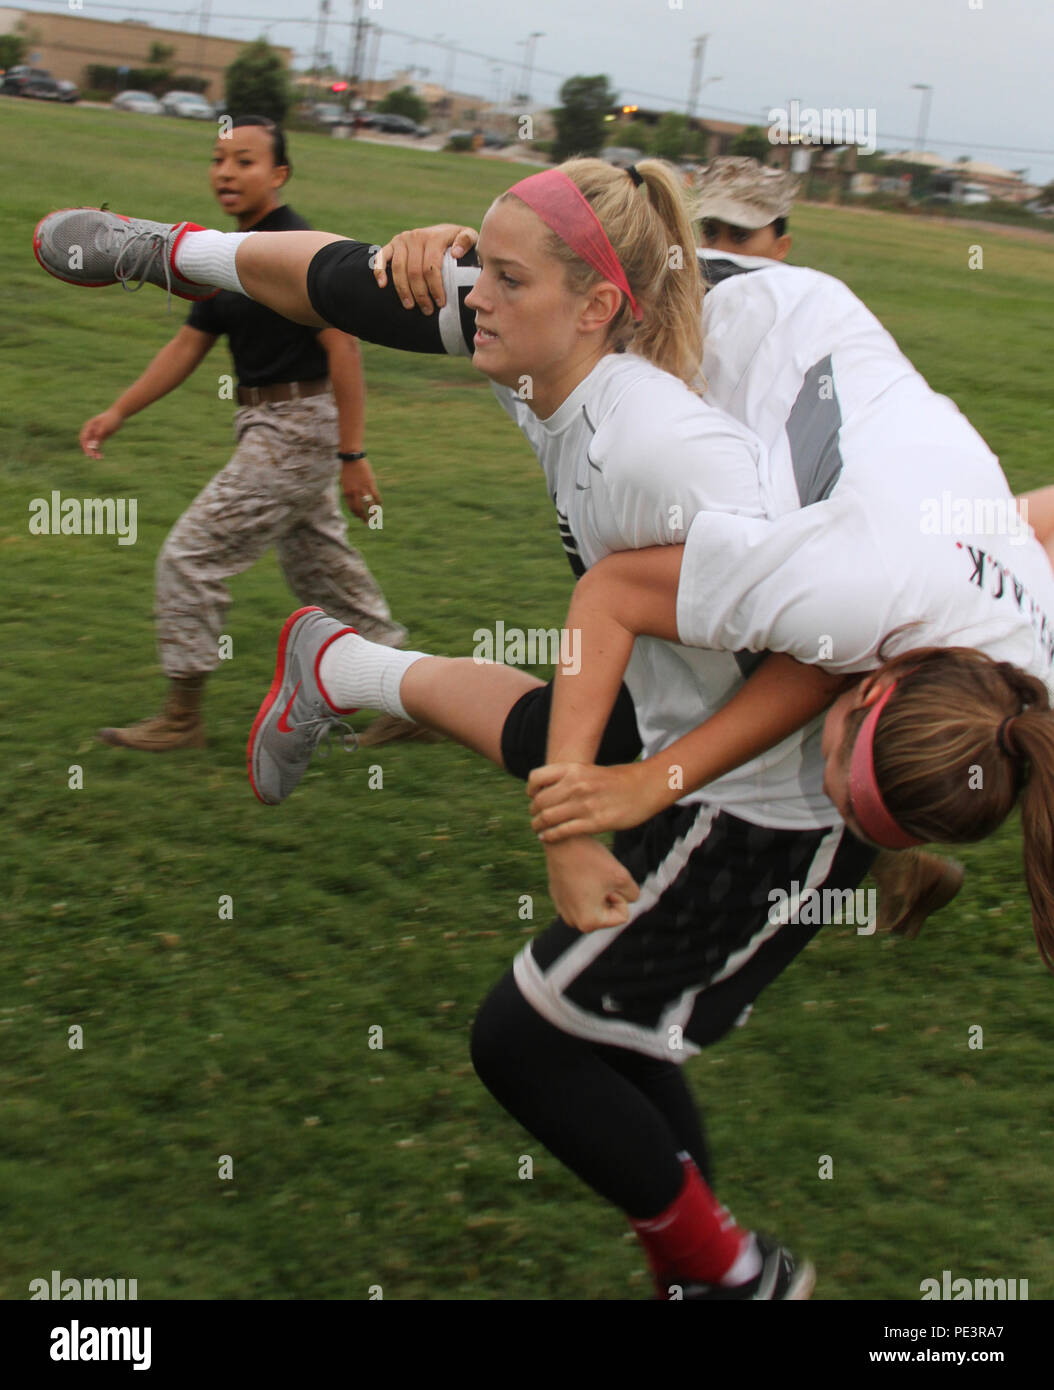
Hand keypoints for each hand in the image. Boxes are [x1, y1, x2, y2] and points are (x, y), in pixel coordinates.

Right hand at [79, 408, 123, 458]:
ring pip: (92, 445)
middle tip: (93, 457)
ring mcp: (95, 434)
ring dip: (94, 452)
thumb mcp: (105, 427)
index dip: (85, 446)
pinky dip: (98, 451)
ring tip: (98, 458)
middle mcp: (90, 431)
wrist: (118, 415)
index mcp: (89, 426)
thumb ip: (99, 435)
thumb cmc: (111, 419)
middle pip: (86, 442)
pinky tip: (101, 456)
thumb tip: (94, 445)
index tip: (88, 453)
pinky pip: (97, 445)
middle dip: (89, 450)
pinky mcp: (101, 437)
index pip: (83, 438)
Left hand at [341, 457, 381, 522]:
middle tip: (367, 522)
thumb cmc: (348, 469)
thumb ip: (349, 491)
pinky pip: (376, 496)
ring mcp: (363, 489)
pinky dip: (378, 502)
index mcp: (347, 493)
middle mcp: (354, 493)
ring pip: (369, 505)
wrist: (352, 459)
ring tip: (375, 517)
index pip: (352, 508)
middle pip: (360, 509)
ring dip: (372, 513)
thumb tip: (354, 499)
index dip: (356, 514)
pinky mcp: (370, 484)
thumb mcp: (345, 483)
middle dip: (363, 517)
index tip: (360, 517)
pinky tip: (380, 505)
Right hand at [371, 224, 478, 312]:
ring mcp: (402, 240)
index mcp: (434, 236)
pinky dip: (379, 271)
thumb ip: (467, 241)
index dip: (435, 288)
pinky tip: (383, 285)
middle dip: (420, 294)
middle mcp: (416, 236)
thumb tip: (456, 253)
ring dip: (403, 290)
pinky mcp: (392, 244)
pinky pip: (381, 257)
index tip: (441, 304)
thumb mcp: (470, 238)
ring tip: (410, 306)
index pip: (431, 267)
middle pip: (414, 271)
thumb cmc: (458, 242)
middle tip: (427, 310)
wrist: (444, 232)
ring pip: (398, 269)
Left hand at [529, 760, 672, 842]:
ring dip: (538, 825)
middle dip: (534, 811)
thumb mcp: (588, 770)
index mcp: (573, 769)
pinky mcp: (594, 823)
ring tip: (538, 829)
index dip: (530, 790)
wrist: (644, 787)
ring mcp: (585, 804)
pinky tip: (546, 838)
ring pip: (548, 818)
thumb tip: (546, 790)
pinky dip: (549, 836)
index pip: (536, 778)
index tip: (533, 797)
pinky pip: (563, 832)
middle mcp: (576, 785)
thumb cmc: (616, 780)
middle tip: (535, 817)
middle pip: (540, 801)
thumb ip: (568, 778)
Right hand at [544, 836, 639, 932]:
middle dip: (609, 896)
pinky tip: (579, 872)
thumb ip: (633, 895)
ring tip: (589, 875)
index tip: (606, 882)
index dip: (620, 896)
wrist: (562, 839)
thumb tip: (627, 899)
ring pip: (596, 905)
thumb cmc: (591, 858)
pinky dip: (586, 887)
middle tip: (597, 878)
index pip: (622, 916)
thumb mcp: (622, 877)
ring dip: (598, 892)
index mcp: (588, 923)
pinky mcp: (558, 898)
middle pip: (608, 913)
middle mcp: (572, 922)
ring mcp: (563, 910)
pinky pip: (583, 898)